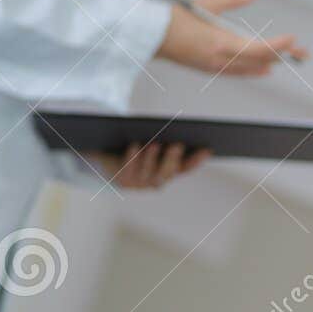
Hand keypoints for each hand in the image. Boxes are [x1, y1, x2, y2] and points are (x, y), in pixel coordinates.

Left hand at [88, 142, 210, 189]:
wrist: (106, 159)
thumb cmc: (134, 147)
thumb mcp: (151, 142)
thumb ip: (165, 139)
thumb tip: (180, 127)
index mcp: (167, 172)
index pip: (186, 168)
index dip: (197, 160)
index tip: (207, 148)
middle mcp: (156, 181)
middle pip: (167, 172)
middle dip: (172, 159)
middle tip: (178, 144)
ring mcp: (139, 184)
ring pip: (148, 173)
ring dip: (152, 159)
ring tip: (155, 144)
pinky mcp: (123, 181)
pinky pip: (128, 169)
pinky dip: (132, 157)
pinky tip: (134, 144)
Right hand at [155, 0, 306, 76]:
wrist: (150, 37)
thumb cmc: (174, 18)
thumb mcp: (206, 3)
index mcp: (219, 43)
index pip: (257, 49)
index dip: (278, 47)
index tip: (293, 40)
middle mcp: (220, 59)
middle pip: (260, 60)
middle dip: (283, 56)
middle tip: (303, 52)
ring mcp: (216, 67)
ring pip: (251, 68)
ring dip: (272, 62)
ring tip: (292, 57)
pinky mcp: (210, 69)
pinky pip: (239, 72)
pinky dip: (254, 70)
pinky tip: (265, 69)